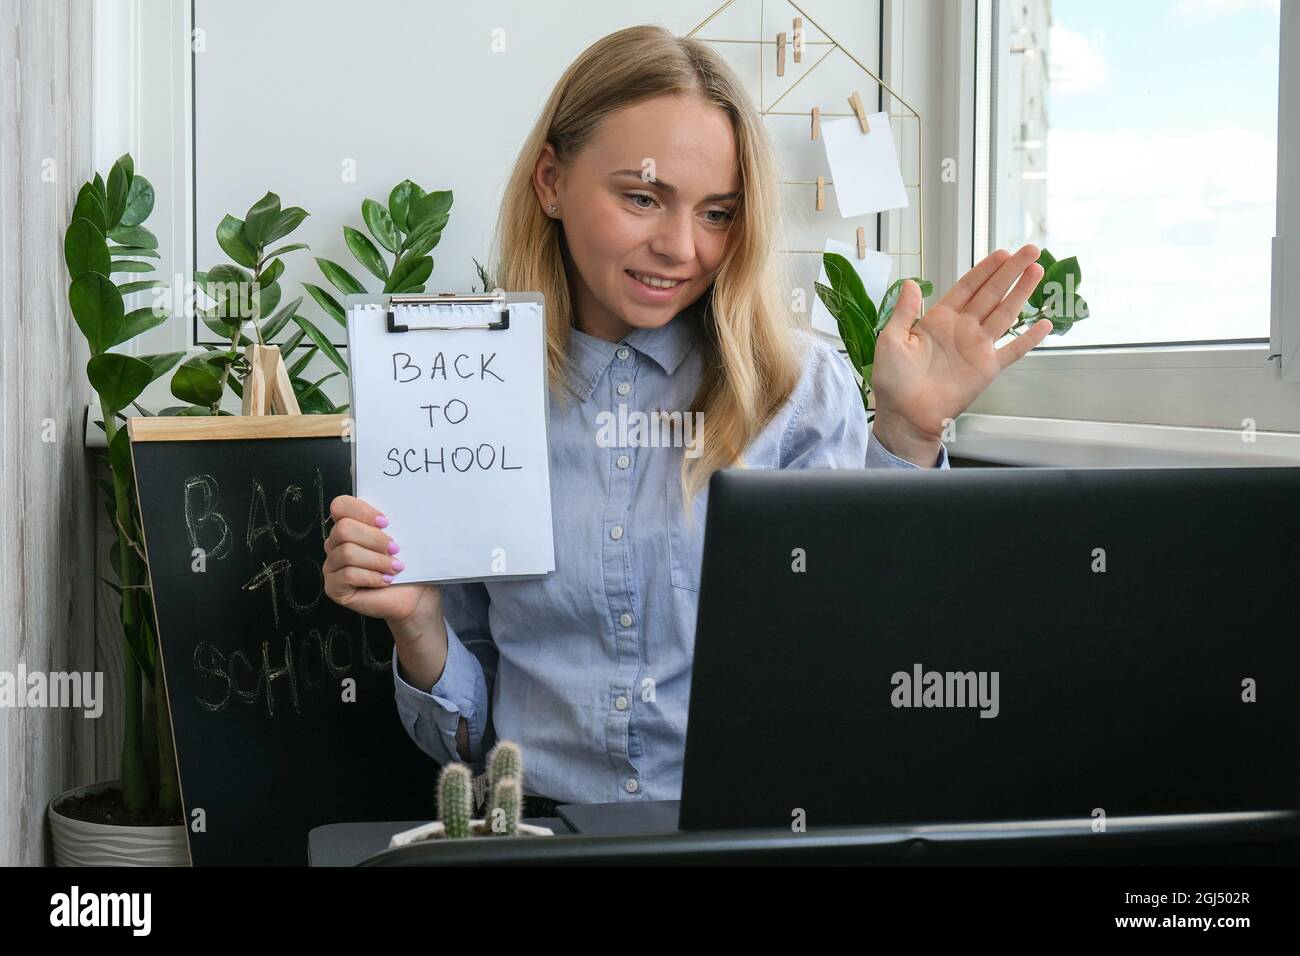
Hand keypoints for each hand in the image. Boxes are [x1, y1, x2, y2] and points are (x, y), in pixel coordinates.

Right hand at [323, 494, 440, 634]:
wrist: (415, 596)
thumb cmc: (408, 565)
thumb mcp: (401, 537)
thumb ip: (390, 522)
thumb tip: (392, 512)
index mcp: (349, 525)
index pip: (340, 505)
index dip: (362, 511)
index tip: (386, 522)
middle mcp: (335, 543)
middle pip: (344, 529)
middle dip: (374, 539)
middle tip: (395, 549)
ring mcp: (332, 566)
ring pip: (347, 553)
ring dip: (377, 561)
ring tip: (395, 568)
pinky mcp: (333, 587)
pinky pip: (348, 575)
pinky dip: (372, 577)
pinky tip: (385, 580)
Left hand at [870, 244, 1052, 465]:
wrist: (905, 416)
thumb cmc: (893, 381)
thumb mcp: (891, 340)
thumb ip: (904, 311)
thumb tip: (911, 282)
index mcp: (938, 319)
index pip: (967, 287)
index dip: (985, 270)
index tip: (1003, 253)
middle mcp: (962, 329)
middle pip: (992, 294)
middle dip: (1011, 272)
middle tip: (1031, 250)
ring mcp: (977, 348)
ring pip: (1005, 314)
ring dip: (1022, 293)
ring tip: (1038, 271)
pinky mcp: (987, 369)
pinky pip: (1013, 350)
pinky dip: (1029, 338)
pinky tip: (1045, 323)